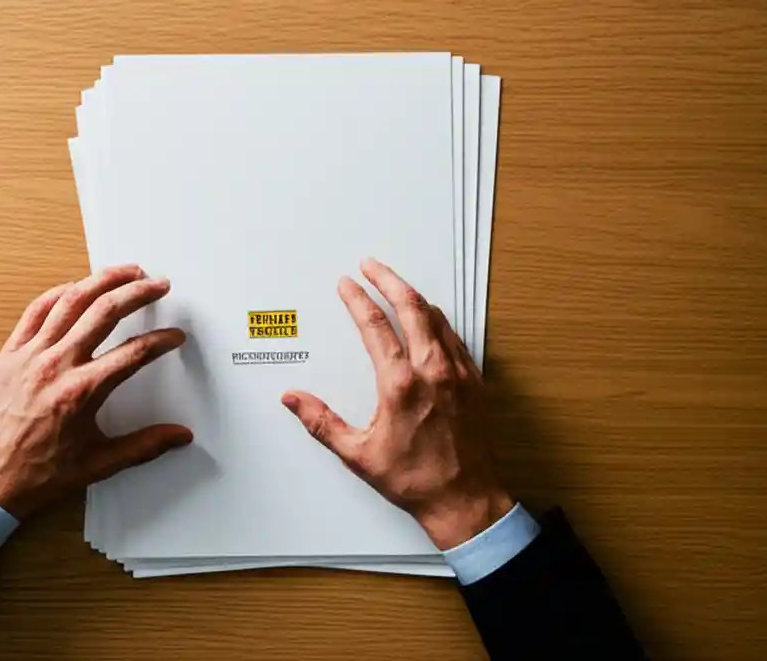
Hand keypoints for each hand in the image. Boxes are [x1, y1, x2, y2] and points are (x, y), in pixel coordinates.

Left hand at [0, 264, 192, 518]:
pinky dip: (59, 293)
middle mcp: (56, 366)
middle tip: (159, 284)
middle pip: (105, 312)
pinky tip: (77, 286)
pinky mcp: (10, 353)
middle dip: (138, 293)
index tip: (175, 336)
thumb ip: (145, 446)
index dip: (161, 341)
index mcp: (81, 392)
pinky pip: (36, 311)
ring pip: (70, 301)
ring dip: (102, 280)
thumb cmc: (41, 473)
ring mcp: (30, 355)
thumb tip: (181, 436)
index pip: (134, 353)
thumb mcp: (100, 464)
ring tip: (126, 271)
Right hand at [281, 258, 512, 549]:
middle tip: (371, 265)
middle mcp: (432, 371)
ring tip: (396, 285)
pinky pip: (455, 338)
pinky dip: (438, 320)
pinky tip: (430, 319)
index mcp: (401, 385)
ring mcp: (458, 374)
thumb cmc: (415, 480)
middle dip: (388, 280)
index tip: (346, 284)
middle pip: (411, 307)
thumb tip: (292, 399)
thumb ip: (321, 422)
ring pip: (436, 318)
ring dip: (414, 297)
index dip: (358, 299)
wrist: (466, 500)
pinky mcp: (474, 382)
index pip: (375, 327)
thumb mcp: (358, 454)